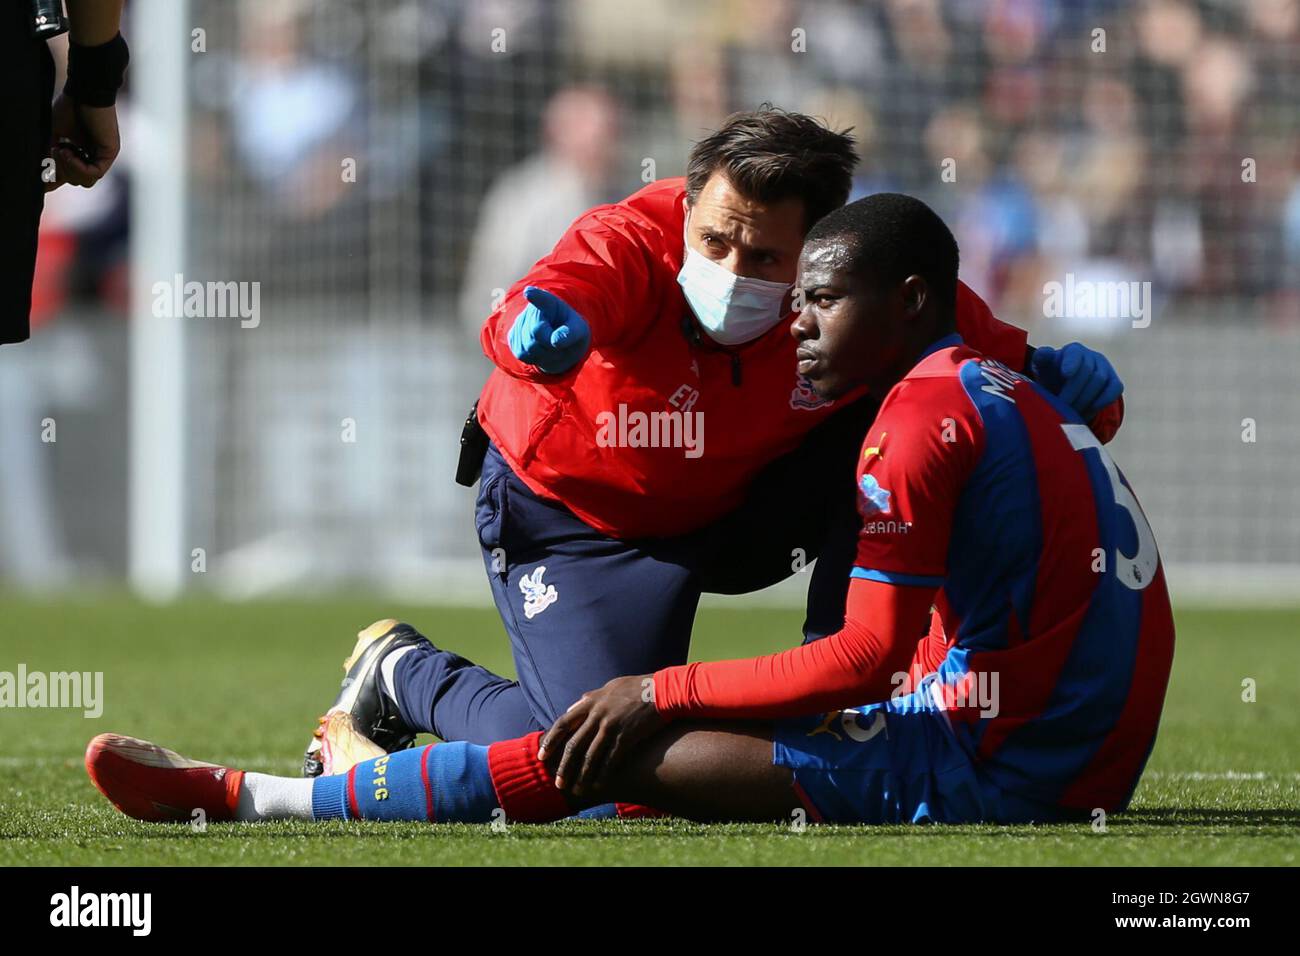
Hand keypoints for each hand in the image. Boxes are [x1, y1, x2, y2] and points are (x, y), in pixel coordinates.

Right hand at [46, 92, 120, 191]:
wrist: (84, 92)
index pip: (70, 176)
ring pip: (87, 181)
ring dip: (69, 169)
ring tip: (61, 150)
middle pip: (77, 181)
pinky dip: (78, 167)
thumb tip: (42, 169)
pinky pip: (95, 173)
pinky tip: (68, 152)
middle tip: (54, 151)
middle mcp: (93, 157)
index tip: (43, 173)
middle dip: (61, 170)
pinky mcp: (110, 153)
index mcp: (81, 153)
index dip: (55, 179)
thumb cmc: (70, 107)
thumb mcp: (55, 133)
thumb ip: (50, 152)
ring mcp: (103, 156)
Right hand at [506, 286, 590, 374]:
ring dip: (544, 354)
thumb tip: (555, 341)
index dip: (535, 295)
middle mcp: (532, 309)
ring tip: (551, 347)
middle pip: (536, 333)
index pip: (542, 298)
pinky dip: (535, 358)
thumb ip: (571, 334)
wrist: (559, 340)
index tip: (529, 292)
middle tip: (559, 344)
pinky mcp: (512, 337)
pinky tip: (542, 351)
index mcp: (551, 303)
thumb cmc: (570, 331)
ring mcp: (519, 322)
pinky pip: (523, 354)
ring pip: (529, 347)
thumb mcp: (579, 329)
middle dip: (550, 345)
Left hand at [538, 674, 664, 796]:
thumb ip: (591, 697)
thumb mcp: (610, 686)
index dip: (551, 741)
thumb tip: (576, 704)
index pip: (563, 724)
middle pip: (574, 745)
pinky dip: (602, 775)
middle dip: (564, 766)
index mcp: (590, 703)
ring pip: (591, 756)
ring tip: (577, 790)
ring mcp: (611, 727)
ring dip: (582, 776)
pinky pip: (610, 761)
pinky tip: (598, 786)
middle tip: (558, 783)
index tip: (541, 756)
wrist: (662, 690)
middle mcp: (597, 715)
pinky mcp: (626, 737)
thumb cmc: (636, 687)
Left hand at [1030, 343, 1122, 419]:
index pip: (1074, 353)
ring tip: (1070, 413)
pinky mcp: (1114, 381)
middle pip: (1086, 371)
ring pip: (1100, 381)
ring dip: (1084, 400)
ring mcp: (1105, 368)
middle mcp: (1092, 356)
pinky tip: (1087, 413)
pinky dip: (1102, 401)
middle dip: (1073, 391)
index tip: (1065, 374)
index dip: (1071, 363)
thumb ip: (1042, 358)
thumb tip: (1044, 353)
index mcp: (1073, 350)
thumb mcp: (1043, 367)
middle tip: (1061, 406)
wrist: (1066, 386)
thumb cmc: (1052, 375)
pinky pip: (1115, 389)